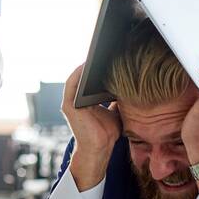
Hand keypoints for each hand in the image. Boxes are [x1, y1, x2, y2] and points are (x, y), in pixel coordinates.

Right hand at [61, 64, 121, 189]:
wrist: (100, 148)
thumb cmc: (107, 131)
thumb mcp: (115, 110)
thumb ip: (116, 98)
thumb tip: (130, 84)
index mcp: (85, 100)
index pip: (89, 79)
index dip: (95, 68)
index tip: (105, 55)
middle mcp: (75, 99)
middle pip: (82, 77)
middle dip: (90, 64)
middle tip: (100, 50)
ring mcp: (70, 102)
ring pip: (76, 79)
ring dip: (82, 66)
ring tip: (93, 54)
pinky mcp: (68, 106)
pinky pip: (71, 85)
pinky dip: (76, 74)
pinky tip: (85, 65)